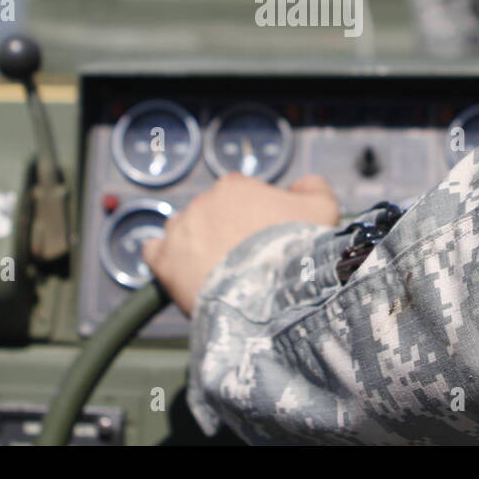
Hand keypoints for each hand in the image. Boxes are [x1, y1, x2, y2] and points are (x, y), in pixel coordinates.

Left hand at [142, 173, 338, 315]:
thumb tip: (301, 183)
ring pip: (184, 231)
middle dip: (226, 233)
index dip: (254, 219)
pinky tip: (179, 272)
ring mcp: (179, 230)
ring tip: (216, 273)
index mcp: (236, 186)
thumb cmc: (298, 249)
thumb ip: (312, 187)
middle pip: (212, 214)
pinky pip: (153, 252)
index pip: (240, 196)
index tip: (265, 241)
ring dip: (195, 246)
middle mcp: (203, 201)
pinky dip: (164, 259)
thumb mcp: (324, 208)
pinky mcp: (163, 261)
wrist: (271, 295)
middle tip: (246, 263)